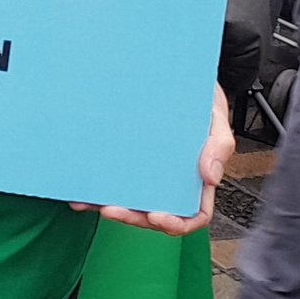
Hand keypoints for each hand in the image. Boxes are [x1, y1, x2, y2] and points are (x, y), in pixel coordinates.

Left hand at [71, 85, 232, 235]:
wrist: (176, 76)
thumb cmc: (199, 99)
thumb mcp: (216, 118)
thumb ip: (218, 146)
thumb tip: (210, 177)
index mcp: (196, 178)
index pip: (193, 212)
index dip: (176, 222)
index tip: (157, 217)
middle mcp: (170, 179)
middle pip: (155, 213)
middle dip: (133, 217)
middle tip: (113, 210)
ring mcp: (146, 170)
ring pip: (131, 201)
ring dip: (111, 207)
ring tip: (91, 202)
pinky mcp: (125, 158)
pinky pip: (111, 180)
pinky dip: (95, 190)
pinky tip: (80, 191)